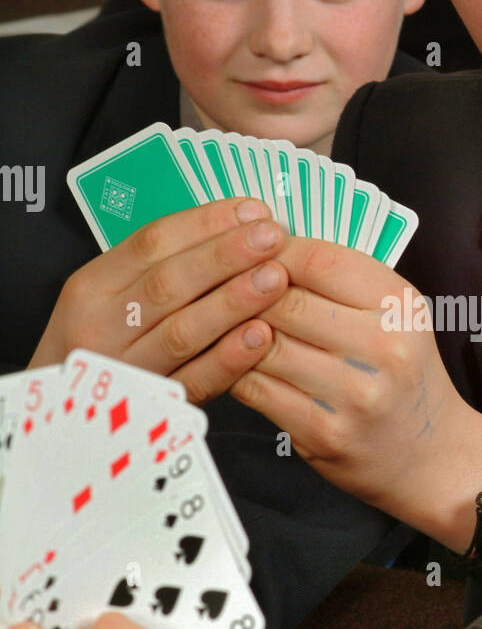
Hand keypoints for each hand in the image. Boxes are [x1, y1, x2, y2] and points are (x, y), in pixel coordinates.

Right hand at [28, 199, 289, 404]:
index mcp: (92, 287)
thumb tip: (230, 231)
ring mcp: (122, 369)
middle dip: (226, 255)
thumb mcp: (106, 300)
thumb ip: (157, 269)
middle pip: (168, 281)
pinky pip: (193, 381)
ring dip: (233, 301)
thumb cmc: (96, 349)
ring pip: (181, 329)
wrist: (59, 416)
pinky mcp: (148, 408)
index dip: (206, 224)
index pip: (151, 242)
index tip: (251, 212)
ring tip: (276, 279)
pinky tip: (260, 338)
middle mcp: (100, 325)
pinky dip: (228, 358)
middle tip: (271, 237)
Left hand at [230, 238, 481, 549]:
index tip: (252, 250)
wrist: (433, 457)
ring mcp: (354, 394)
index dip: (273, 250)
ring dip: (235, 333)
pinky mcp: (325, 434)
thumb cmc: (406, 379)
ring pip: (264, 345)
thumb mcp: (397, 317)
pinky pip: (258, 391)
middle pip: (286, 300)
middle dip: (246, 291)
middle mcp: (384, 347)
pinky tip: (235, 364)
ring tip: (225, 325)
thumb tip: (270, 247)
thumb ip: (343, 283)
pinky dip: (236, 372)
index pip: (321, 260)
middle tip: (225, 288)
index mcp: (400, 307)